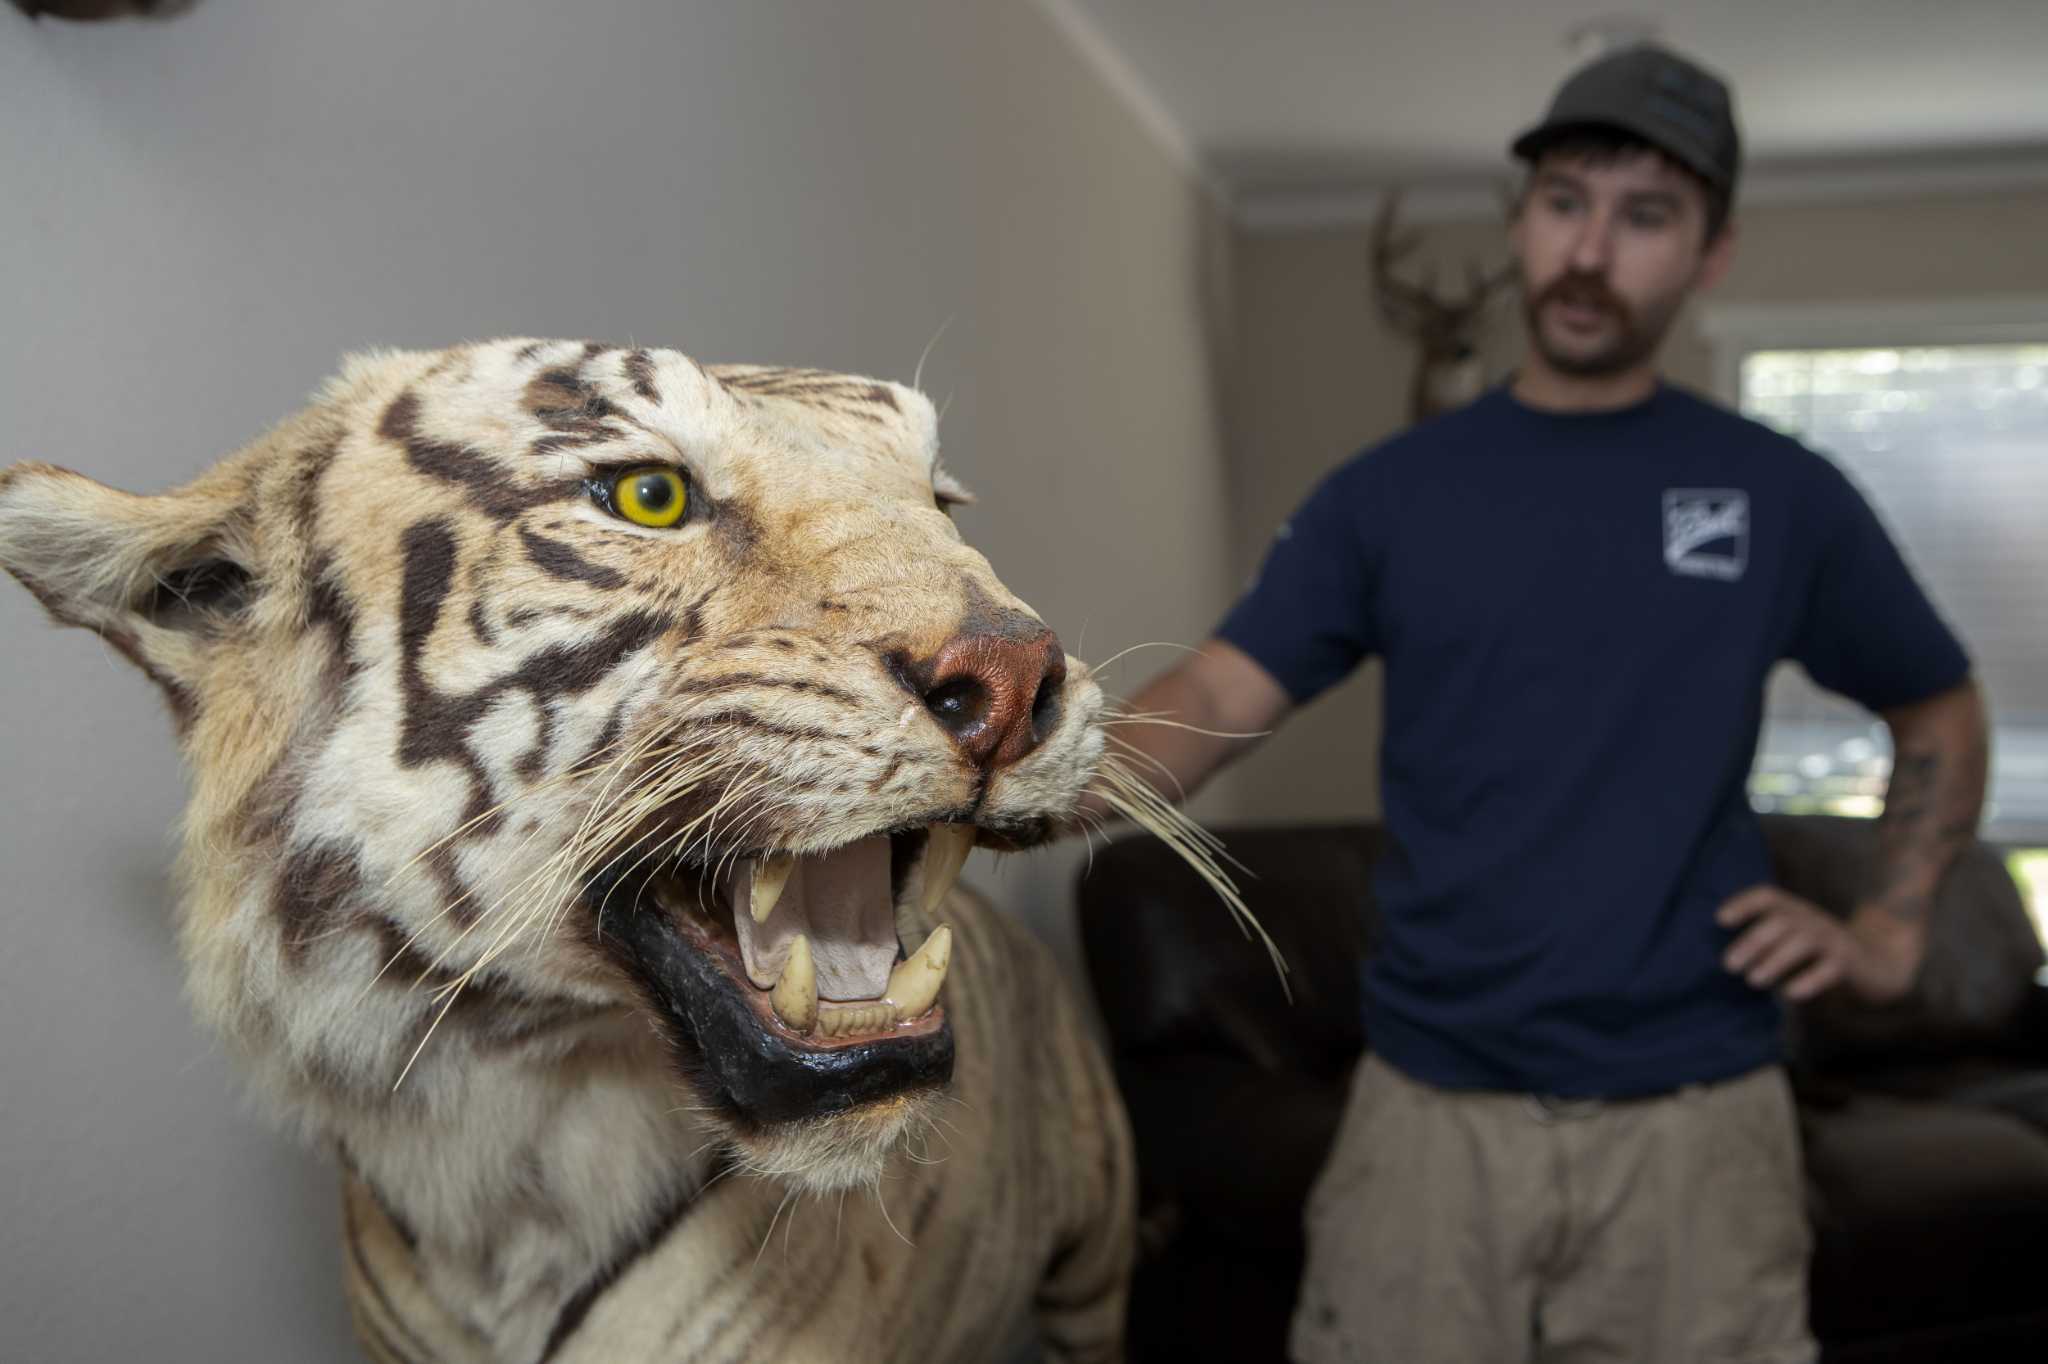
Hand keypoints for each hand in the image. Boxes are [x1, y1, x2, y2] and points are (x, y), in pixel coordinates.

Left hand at [1716, 885, 1919, 1003]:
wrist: (1876, 966)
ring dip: (1775, 960)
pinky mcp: (1849, 964)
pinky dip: (1809, 980)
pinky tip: (1791, 993)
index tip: (1720, 920)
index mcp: (1794, 912)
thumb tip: (1724, 963)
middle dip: (1752, 941)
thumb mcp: (1789, 945)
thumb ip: (1763, 948)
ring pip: (1803, 942)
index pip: (1768, 897)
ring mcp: (1832, 940)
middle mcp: (1812, 921)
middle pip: (1780, 922)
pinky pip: (1829, 969)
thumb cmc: (1817, 957)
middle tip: (1729, 965)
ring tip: (1753, 981)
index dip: (1744, 903)